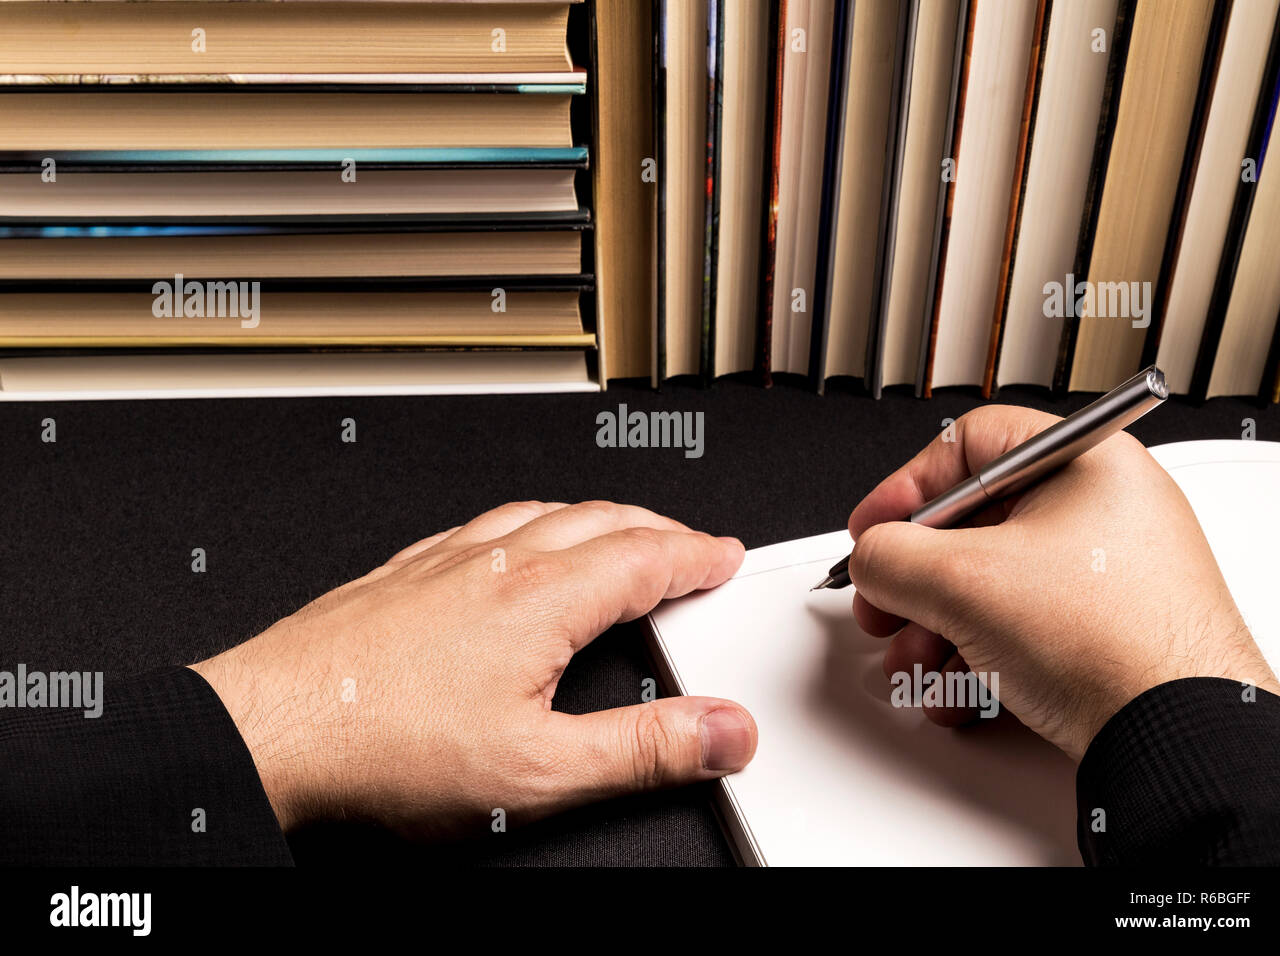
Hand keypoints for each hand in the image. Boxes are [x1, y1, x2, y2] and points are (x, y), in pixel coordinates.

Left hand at [190, 501, 755, 836]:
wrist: (273, 730)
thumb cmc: (383, 748)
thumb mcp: (538, 772)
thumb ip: (643, 750)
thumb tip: (722, 731)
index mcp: (541, 602)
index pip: (645, 558)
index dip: (695, 554)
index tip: (723, 555)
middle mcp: (495, 565)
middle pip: (601, 521)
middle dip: (658, 529)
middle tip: (689, 545)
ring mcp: (444, 563)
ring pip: (541, 513)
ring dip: (595, 518)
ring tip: (618, 533)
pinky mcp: (402, 574)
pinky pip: (481, 525)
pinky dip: (526, 524)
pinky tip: (513, 541)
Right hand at [847, 405, 1279, 759]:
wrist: (1177, 736)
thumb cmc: (1112, 644)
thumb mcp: (961, 581)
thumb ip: (891, 557)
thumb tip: (872, 559)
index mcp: (1088, 464)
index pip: (973, 446)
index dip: (908, 487)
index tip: (873, 529)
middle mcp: (1106, 512)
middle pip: (975, 525)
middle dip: (915, 578)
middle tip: (885, 602)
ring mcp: (1113, 576)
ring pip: (993, 586)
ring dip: (935, 627)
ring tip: (915, 663)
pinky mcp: (1109, 634)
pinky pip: (1023, 629)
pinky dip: (977, 656)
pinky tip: (955, 691)